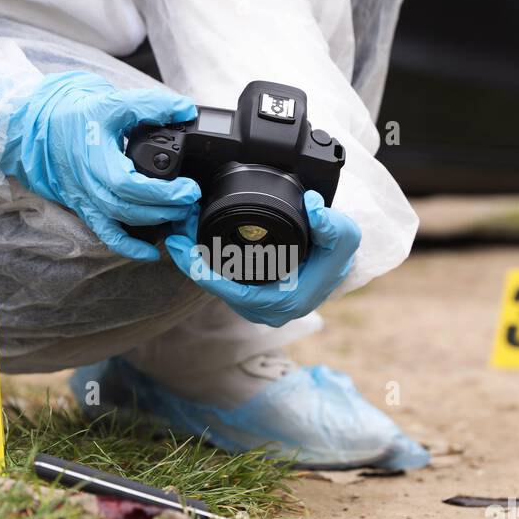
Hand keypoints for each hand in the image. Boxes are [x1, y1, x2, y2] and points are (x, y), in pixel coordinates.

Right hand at [2, 71, 199, 259]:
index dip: (162, 192)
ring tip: (179, 216)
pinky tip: (151, 252)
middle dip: (165, 209)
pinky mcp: (86, 209)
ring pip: (119, 223)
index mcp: (95, 159)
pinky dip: (128, 248)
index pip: (129, 184)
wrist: (43, 129)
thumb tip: (185, 109)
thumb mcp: (113, 103)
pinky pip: (106, 236)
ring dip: (152, 224)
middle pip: (128, 209)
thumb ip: (151, 106)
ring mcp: (86, 200)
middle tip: (190, 201)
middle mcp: (89, 185)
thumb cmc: (76, 116)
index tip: (189, 189)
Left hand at [165, 190, 360, 326]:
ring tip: (176, 238)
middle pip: (219, 291)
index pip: (236, 294)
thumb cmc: (337, 255)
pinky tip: (190, 245)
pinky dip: (204, 265)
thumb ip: (332, 225)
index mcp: (284, 302)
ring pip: (217, 287)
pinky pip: (221, 283)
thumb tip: (312, 208)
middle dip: (193, 265)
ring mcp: (256, 304)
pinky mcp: (250, 294)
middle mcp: (266, 310)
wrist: (338, 264)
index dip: (208, 277)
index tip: (189, 255)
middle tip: (174, 239)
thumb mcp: (344, 237)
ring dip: (195, 264)